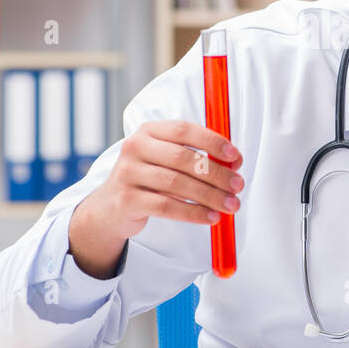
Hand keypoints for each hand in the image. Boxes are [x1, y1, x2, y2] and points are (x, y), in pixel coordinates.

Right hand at [69, 120, 243, 278]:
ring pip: (177, 184)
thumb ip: (196, 158)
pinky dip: (193, 213)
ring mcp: (128, 173)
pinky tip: (211, 217)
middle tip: (238, 185)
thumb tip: (234, 163)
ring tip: (231, 205)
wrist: (111, 207)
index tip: (235, 155)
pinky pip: (166, 206)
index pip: (184, 130)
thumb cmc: (149, 179)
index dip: (212, 141)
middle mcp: (135, 147)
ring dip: (209, 195)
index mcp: (149, 131)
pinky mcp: (127, 199)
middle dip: (216, 173)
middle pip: (183, 158)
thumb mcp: (166, 161)